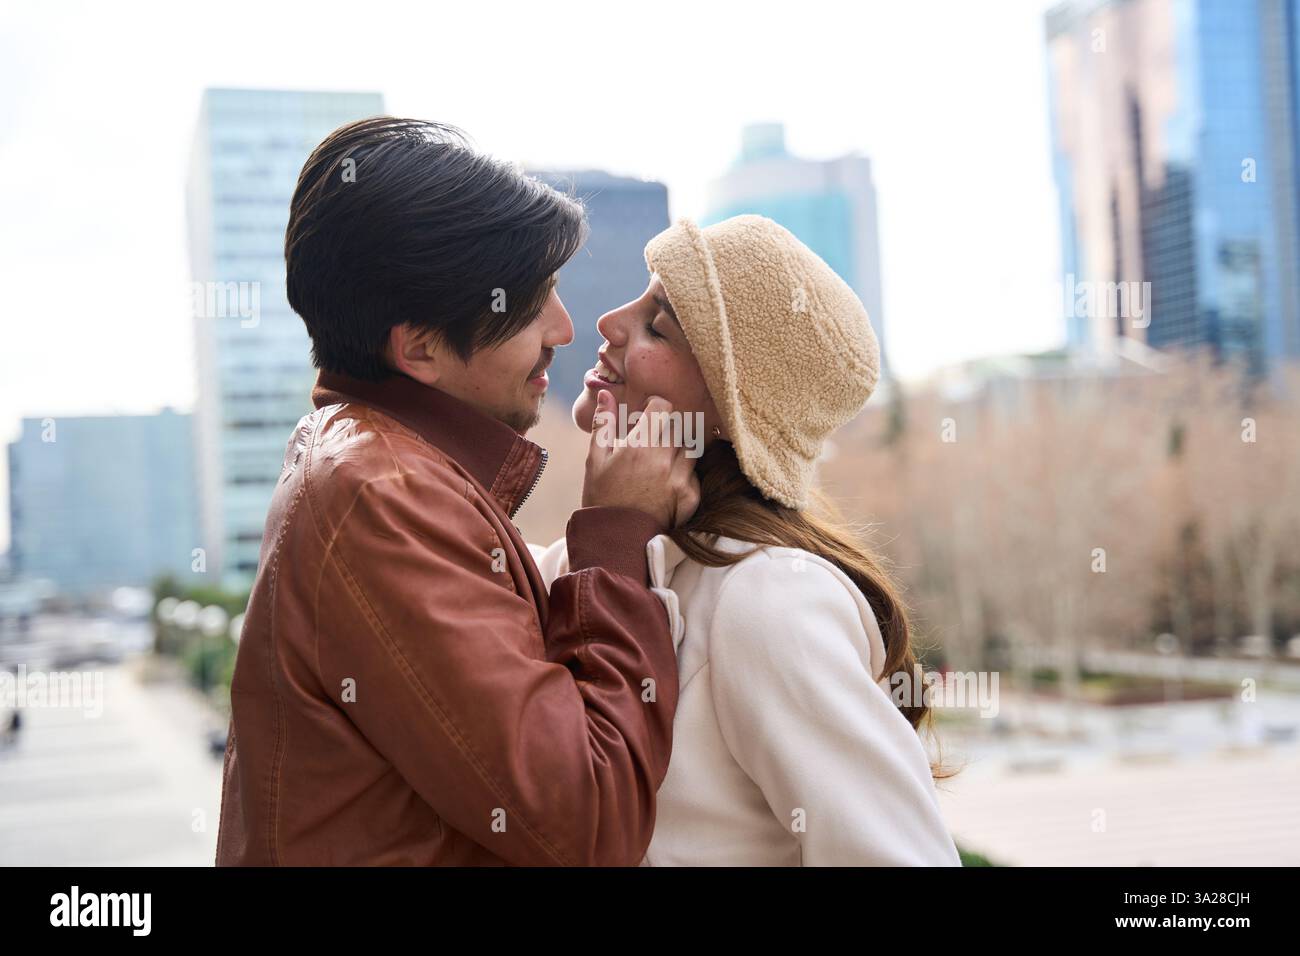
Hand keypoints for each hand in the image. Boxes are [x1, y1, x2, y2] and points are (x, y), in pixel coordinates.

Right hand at [582, 390, 701, 528]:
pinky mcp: (690, 496)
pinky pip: (694, 474)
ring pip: (689, 449)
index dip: (655, 407)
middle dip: (665, 432)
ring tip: (658, 467)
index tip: (649, 415)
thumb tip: (605, 394)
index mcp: (639, 446)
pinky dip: (683, 476)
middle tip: (650, 446)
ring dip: (677, 452)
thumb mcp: (595, 459)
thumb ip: (604, 424)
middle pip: (677, 428)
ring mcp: (680, 479)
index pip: (662, 407)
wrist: (615, 540)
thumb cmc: (602, 497)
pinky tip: (665, 486)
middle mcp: (663, 459)